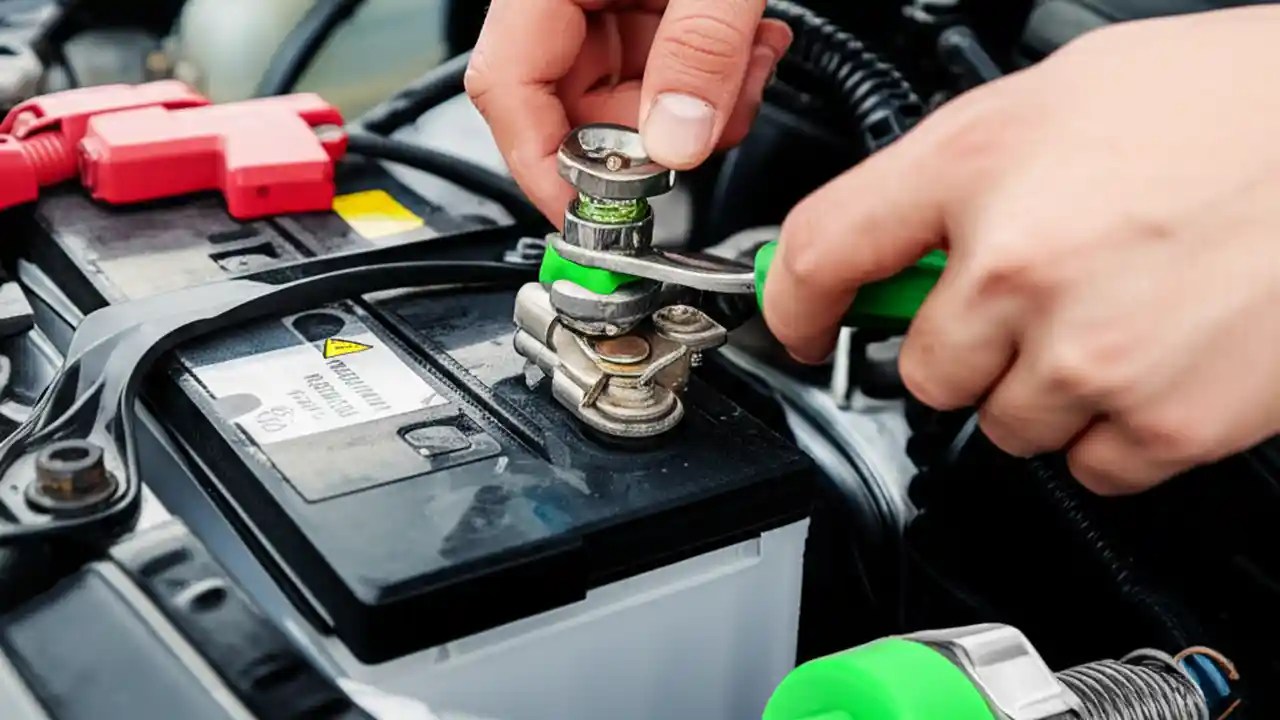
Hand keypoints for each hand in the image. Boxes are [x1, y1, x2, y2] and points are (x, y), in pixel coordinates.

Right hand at [465, 0, 791, 224]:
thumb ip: (700, 49)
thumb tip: (679, 144)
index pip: (509, 90)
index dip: (545, 169)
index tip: (594, 224)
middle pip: (574, 103)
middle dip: (656, 134)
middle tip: (711, 127)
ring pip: (627, 89)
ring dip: (697, 102)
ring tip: (747, 64)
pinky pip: (658, 58)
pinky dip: (708, 69)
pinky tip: (747, 45)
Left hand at [763, 8, 1279, 493]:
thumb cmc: (1227, 104)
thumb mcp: (1054, 99)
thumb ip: (953, 178)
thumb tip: (897, 245)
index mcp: (977, 166)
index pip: (822, 253)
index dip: (793, 301)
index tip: (797, 324)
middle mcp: (1019, 266)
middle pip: (921, 371)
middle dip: (964, 346)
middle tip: (1037, 299)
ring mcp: (1088, 354)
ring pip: (1004, 423)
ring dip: (1042, 387)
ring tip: (1119, 314)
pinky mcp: (1161, 422)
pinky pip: (1086, 463)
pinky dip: (1111, 426)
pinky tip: (1158, 357)